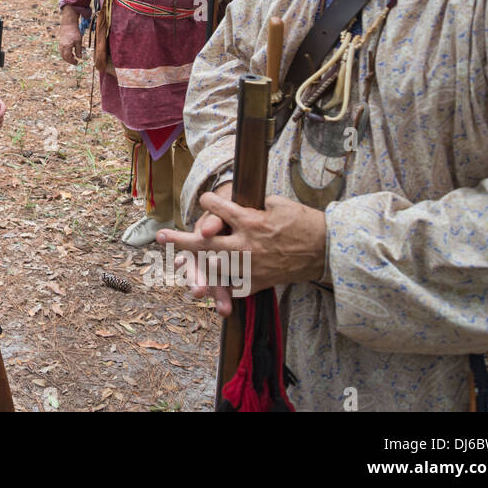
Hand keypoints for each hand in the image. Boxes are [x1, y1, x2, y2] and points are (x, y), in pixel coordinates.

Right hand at [58, 6, 84, 63]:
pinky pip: (62, 51)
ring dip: (68, 58)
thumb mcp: (78, 42)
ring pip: (63, 54)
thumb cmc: (74, 32)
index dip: (72, 61)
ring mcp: (61, 45)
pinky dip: (66, 54)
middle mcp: (62, 47)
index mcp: (66, 47)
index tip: (77, 63)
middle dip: (70, 61)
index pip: (68, 57)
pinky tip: (71, 53)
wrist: (68, 25)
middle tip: (75, 62)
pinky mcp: (61, 43)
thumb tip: (80, 58)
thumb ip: (79, 50)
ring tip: (74, 58)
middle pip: (64, 57)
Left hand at [155, 189, 325, 315]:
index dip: (208, 202)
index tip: (204, 200)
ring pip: (214, 268)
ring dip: (193, 266)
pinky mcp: (259, 281)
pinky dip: (220, 286)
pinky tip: (206, 285)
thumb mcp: (279, 203)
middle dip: (180, 240)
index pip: (217, 207)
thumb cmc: (304, 222)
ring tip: (174, 265)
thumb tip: (240, 203)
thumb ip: (255, 204)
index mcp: (250, 221)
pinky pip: (233, 286)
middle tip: (160, 237)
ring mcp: (251, 266)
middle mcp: (246, 245)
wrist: (327, 250)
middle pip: (204, 243)